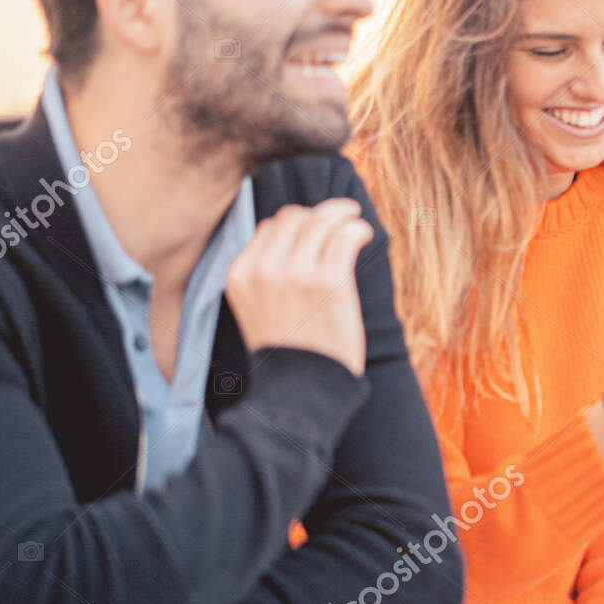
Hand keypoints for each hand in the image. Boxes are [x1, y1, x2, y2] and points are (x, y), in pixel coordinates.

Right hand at [225, 199, 373, 377]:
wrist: (302, 388)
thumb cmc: (288, 350)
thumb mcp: (257, 307)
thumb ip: (266, 272)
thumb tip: (297, 235)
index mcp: (240, 274)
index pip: (269, 227)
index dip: (295, 224)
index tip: (314, 229)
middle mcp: (264, 269)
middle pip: (294, 217)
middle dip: (319, 215)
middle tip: (340, 217)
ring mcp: (297, 274)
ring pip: (321, 221)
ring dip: (343, 215)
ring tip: (355, 221)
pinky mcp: (330, 282)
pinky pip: (346, 236)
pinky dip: (357, 229)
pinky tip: (363, 235)